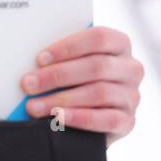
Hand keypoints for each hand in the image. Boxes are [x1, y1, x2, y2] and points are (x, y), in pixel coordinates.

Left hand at [20, 25, 143, 145]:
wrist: (92, 114)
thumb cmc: (77, 77)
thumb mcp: (73, 60)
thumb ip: (62, 55)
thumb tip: (29, 57)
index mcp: (119, 43)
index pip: (98, 38)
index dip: (68, 47)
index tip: (39, 59)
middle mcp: (131, 68)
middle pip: (96, 66)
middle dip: (57, 75)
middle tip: (29, 84)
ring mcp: (132, 96)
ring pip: (99, 93)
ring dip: (62, 99)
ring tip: (34, 106)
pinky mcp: (128, 121)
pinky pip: (106, 119)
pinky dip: (79, 118)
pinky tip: (58, 117)